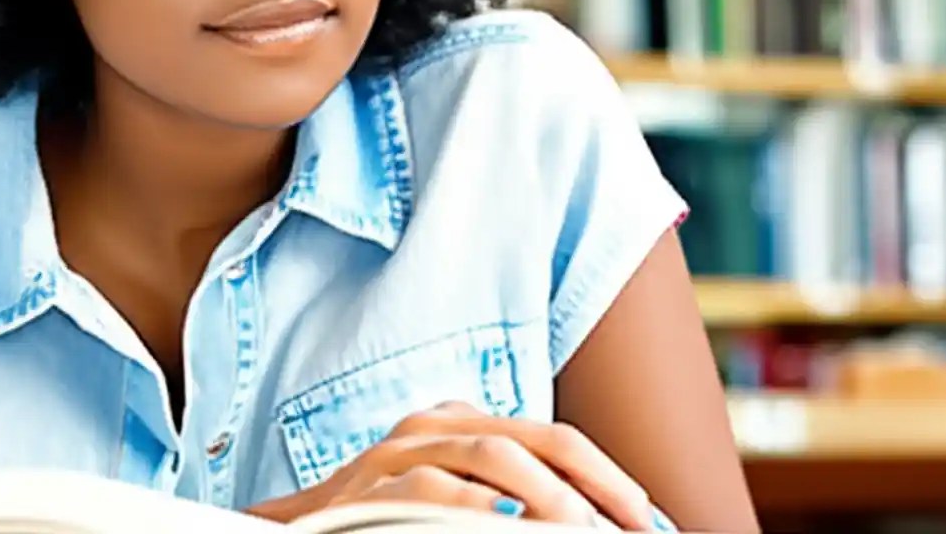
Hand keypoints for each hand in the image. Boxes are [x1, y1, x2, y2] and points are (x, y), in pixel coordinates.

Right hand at [304, 401, 655, 529]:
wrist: (299, 529)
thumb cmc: (387, 517)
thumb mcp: (455, 495)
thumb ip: (512, 498)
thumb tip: (592, 523)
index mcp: (463, 423)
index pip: (553, 438)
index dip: (607, 475)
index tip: (646, 518)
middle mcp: (436, 427)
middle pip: (536, 438)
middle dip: (595, 481)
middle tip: (633, 524)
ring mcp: (400, 453)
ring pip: (492, 456)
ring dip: (547, 496)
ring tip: (581, 530)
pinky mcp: (368, 487)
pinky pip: (431, 491)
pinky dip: (475, 509)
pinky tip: (503, 524)